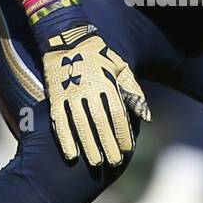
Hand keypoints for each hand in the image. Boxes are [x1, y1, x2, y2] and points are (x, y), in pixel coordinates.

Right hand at [42, 31, 149, 166]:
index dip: (122, 133)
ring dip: (89, 147)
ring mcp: (69, 93)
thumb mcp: (121, 68)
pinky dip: (65, 140)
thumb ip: (134, 93)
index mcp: (107, 82)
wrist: (67, 40)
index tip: (127, 149)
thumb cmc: (99, 57)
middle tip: (114, 162)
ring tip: (97, 163)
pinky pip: (59, 122)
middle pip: (100, 123)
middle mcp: (88, 89)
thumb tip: (147, 118)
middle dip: (108, 144)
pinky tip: (72, 155)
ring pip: (80, 125)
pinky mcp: (54, 97)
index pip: (117, 113)